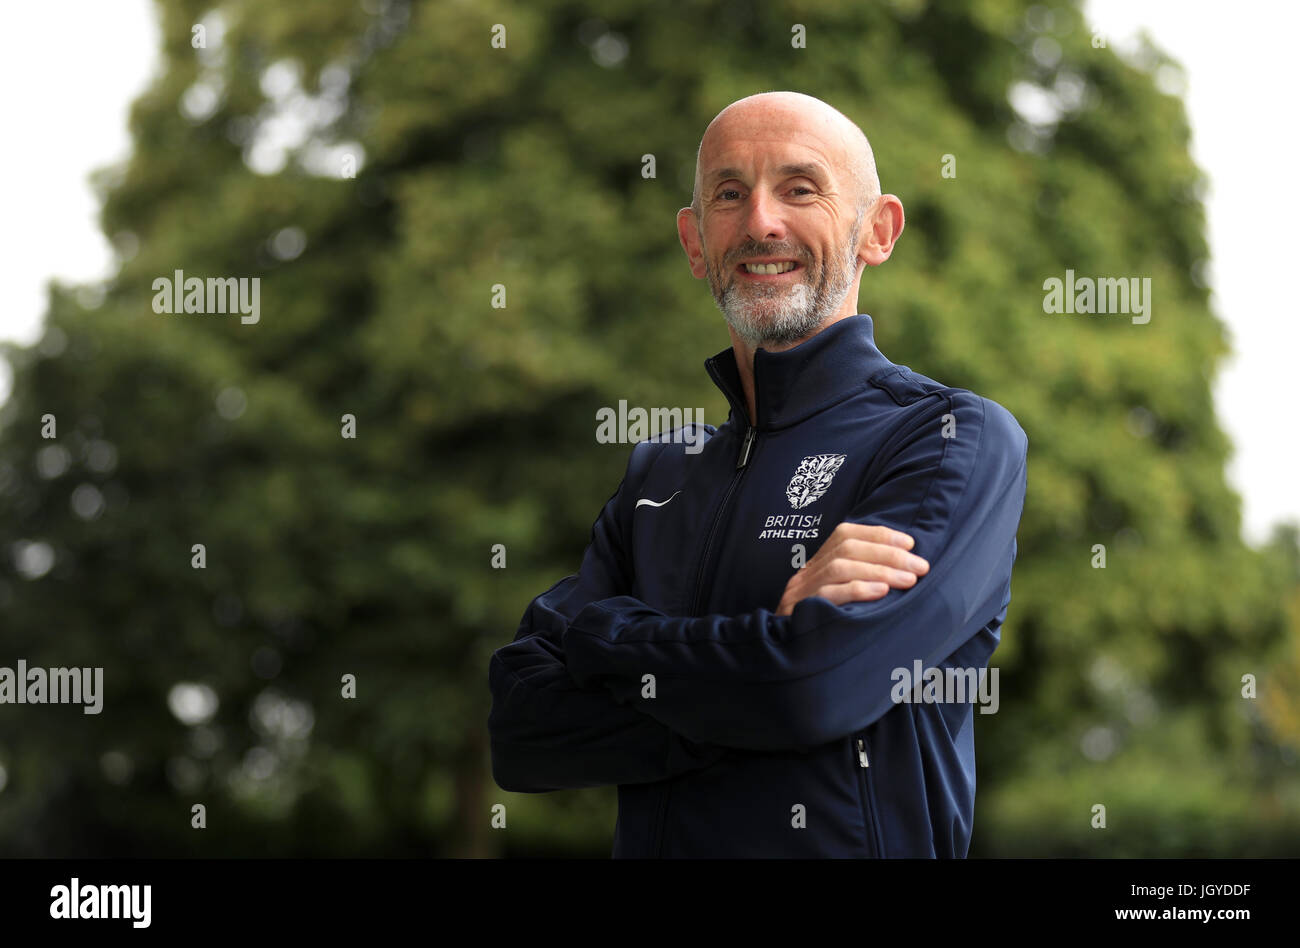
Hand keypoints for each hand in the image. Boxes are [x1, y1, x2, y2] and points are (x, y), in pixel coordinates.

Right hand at [775, 523, 929, 615]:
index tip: (910, 544)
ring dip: (880, 570)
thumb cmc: (824, 626)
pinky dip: (859, 589)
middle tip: (920, 566)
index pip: (846, 534)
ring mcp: (801, 591)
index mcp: (817, 563)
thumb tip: (905, 568)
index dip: (880, 535)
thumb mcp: (840, 597)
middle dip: (889, 554)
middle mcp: (807, 572)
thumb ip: (861, 579)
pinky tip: (883, 592)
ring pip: (840, 567)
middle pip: (847, 548)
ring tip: (909, 580)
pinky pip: (829, 594)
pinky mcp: (801, 611)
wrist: (786, 655)